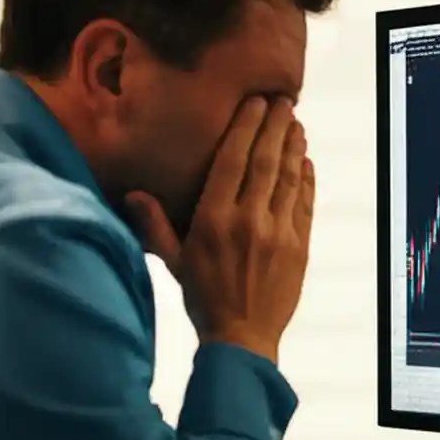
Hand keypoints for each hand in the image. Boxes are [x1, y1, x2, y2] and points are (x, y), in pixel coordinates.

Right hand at [125, 97, 314, 362]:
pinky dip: (306, 180)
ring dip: (295, 148)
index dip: (247, 127)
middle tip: (284, 101)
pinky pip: (305, 205)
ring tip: (296, 124)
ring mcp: (278, 233)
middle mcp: (249, 221)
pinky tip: (306, 162)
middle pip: (266, 162)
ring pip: (289, 179)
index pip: (233, 161)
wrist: (242, 338)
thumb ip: (155, 225)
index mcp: (214, 220)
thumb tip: (133, 193)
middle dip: (276, 127)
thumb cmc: (204, 299)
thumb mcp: (174, 261)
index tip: (257, 103)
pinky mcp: (300, 247)